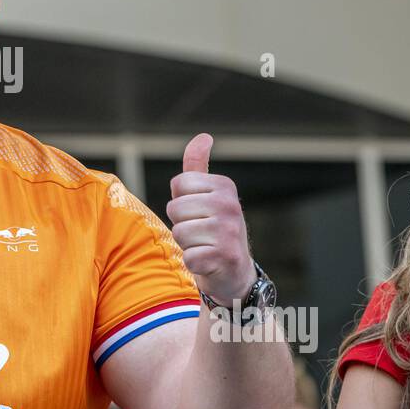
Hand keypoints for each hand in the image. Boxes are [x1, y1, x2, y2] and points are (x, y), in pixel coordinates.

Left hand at [166, 134, 254, 303]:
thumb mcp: (208, 195)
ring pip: (179, 233)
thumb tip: (203, 136)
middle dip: (182, 224)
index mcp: (225, 185)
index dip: (181, 202)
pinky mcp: (224, 257)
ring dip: (187, 245)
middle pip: (175, 209)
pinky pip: (188, 257)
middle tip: (201, 233)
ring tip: (205, 246)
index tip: (198, 213)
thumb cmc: (214, 229)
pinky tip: (209, 262)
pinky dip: (194, 263)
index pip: (178, 185)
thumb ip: (198, 167)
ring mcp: (229, 231)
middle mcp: (230, 205)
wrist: (234, 272)